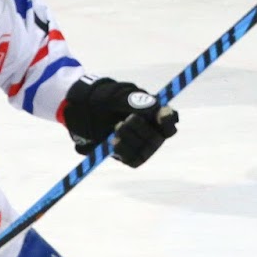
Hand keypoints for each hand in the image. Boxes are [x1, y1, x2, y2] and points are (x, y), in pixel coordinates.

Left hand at [63, 77, 178, 167]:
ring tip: (116, 127)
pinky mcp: (129, 156)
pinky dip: (123, 151)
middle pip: (157, 138)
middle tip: (124, 120)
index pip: (170, 121)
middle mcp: (152, 132)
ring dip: (129, 140)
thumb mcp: (118, 96)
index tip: (160, 116)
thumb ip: (137, 101)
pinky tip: (113, 141)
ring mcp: (141, 146)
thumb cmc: (107, 99)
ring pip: (145, 151)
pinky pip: (133, 160)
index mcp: (155, 114)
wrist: (86, 111)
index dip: (167, 120)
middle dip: (140, 130)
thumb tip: (156, 107)